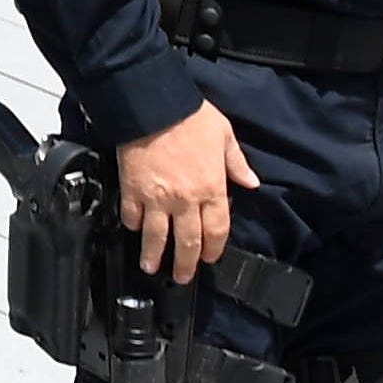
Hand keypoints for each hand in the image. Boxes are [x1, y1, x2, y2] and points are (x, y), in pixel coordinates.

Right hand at [112, 105, 258, 284]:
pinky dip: (132, 224)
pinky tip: (133, 229)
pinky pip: (131, 214)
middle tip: (181, 277)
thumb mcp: (225, 136)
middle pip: (187, 242)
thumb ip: (237, 163)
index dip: (214, 250)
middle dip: (185, 264)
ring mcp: (156, 198)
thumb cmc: (191, 117)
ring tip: (150, 267)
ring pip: (156, 236)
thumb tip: (251, 182)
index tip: (210, 258)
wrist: (154, 105)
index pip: (216, 231)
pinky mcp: (132, 190)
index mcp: (211, 189)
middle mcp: (185, 200)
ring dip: (153, 255)